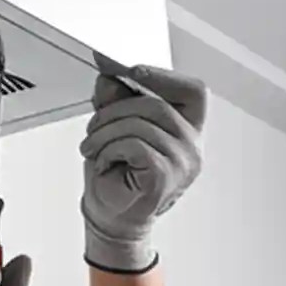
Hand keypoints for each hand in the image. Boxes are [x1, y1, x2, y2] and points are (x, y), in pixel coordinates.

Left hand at [80, 55, 208, 272]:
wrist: (110, 216)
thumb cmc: (117, 175)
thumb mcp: (113, 128)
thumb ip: (115, 101)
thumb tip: (108, 77)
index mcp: (187, 129)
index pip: (193, 91)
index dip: (163, 76)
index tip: (130, 69)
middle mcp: (192, 145)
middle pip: (157, 104)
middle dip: (114, 110)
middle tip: (93, 126)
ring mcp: (183, 162)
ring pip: (141, 124)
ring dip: (104, 133)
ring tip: (92, 147)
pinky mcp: (166, 175)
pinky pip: (134, 145)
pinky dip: (109, 150)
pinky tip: (104, 162)